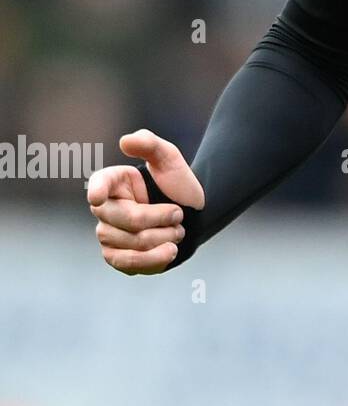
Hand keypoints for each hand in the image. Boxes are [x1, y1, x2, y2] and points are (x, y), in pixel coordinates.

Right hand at [87, 130, 204, 275]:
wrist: (192, 215)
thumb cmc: (177, 184)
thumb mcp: (170, 159)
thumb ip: (150, 145)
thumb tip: (125, 141)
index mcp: (111, 181)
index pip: (99, 184)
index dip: (97, 190)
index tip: (98, 197)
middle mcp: (103, 209)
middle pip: (127, 220)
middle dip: (160, 218)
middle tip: (179, 213)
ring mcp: (107, 235)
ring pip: (133, 244)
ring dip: (164, 237)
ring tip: (177, 230)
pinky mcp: (117, 257)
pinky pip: (130, 264)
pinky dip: (155, 259)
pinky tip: (170, 251)